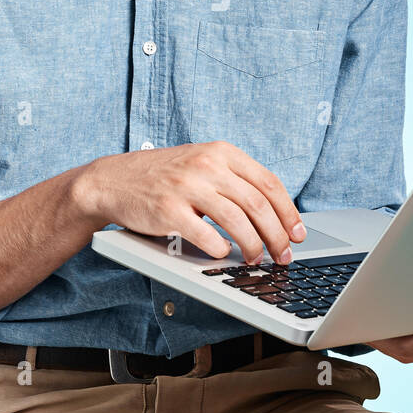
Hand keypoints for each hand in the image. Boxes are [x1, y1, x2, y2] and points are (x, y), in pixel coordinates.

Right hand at [76, 141, 306, 265]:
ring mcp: (187, 186)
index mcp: (221, 152)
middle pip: (257, 204)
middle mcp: (207, 165)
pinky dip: (220, 249)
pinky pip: (206, 235)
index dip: (288, 212)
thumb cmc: (163, 177)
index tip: (297, 233)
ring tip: (256, 259)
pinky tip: (223, 254)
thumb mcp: (201, 164)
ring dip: (253, 246)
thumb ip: (234, 181)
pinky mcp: (169, 209)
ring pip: (237, 220)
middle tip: (283, 255)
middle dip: (277, 235)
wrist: (114, 180)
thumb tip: (275, 214)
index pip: (268, 182)